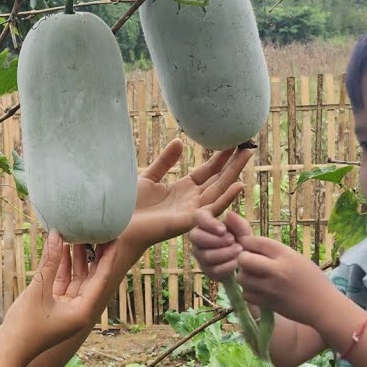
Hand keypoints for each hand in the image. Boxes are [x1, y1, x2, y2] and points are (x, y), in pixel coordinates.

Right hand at [0, 231, 118, 361]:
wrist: (8, 352)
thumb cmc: (24, 327)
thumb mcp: (38, 291)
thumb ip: (49, 263)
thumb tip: (56, 234)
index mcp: (83, 311)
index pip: (101, 278)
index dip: (107, 256)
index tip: (114, 237)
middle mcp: (80, 310)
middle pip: (92, 277)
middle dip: (94, 255)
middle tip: (99, 230)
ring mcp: (68, 309)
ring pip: (77, 279)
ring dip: (77, 259)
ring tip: (79, 234)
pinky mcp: (56, 307)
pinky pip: (64, 283)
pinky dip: (63, 268)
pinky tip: (62, 249)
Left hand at [120, 139, 252, 251]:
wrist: (119, 225)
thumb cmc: (129, 206)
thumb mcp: (149, 177)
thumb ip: (165, 161)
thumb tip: (179, 141)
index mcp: (183, 190)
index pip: (207, 171)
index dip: (220, 157)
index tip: (232, 142)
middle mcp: (192, 200)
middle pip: (218, 179)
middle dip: (233, 163)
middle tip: (247, 146)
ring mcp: (192, 211)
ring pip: (219, 190)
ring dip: (234, 174)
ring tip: (247, 156)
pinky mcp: (189, 221)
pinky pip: (211, 209)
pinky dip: (226, 198)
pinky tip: (238, 185)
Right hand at [188, 210, 252, 280]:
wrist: (244, 260)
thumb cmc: (241, 239)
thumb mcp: (243, 230)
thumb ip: (238, 223)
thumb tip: (228, 214)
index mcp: (205, 222)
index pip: (199, 217)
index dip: (209, 224)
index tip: (223, 229)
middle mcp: (197, 237)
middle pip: (196, 237)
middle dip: (216, 240)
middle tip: (232, 240)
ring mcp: (199, 254)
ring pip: (205, 255)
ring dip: (224, 253)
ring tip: (239, 250)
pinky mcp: (205, 269)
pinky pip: (212, 269)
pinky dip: (226, 266)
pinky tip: (236, 262)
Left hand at [232, 232, 340, 328]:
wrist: (324, 306)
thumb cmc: (313, 280)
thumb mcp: (298, 259)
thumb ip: (277, 253)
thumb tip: (252, 247)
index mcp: (286, 255)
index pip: (258, 242)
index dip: (247, 241)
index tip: (245, 243)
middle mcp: (277, 270)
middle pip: (244, 259)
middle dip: (243, 259)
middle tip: (249, 263)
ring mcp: (271, 288)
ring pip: (242, 278)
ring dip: (245, 276)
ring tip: (254, 277)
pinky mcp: (268, 303)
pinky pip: (247, 294)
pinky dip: (249, 292)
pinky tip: (258, 290)